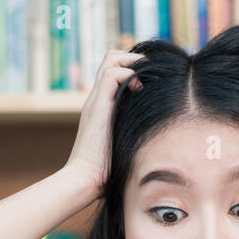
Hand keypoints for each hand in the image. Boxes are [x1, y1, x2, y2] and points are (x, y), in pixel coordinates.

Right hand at [64, 50, 145, 195]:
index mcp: (100, 107)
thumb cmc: (105, 171)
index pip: (112, 71)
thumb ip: (131, 135)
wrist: (85, 179)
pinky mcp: (98, 107)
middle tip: (149, 73)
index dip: (131, 67)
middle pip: (110, 59)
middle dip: (132, 58)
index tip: (148, 82)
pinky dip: (128, 73)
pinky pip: (112, 75)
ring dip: (132, 63)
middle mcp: (96, 99)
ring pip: (110, 61)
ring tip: (145, 79)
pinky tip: (139, 89)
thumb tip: (153, 137)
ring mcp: (95, 101)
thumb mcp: (123, 146)